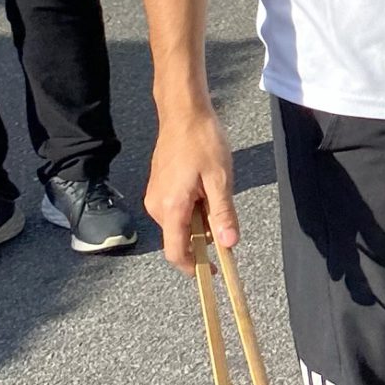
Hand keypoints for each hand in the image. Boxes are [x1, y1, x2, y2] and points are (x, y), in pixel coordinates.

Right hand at [145, 102, 239, 274]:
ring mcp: (155, 197)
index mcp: (171, 208)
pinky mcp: (158, 188)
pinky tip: (205, 186)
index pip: (176, 253)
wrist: (183, 113)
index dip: (194, 267)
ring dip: (200, 219)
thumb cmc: (202, 141)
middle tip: (223, 210)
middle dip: (203, 235)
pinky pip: (176, 210)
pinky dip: (193, 208)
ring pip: (180, 223)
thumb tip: (229, 243)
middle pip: (180, 238)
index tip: (214, 271)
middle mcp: (157, 206)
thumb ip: (223, 213)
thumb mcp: (220, 179)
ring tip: (214, 190)